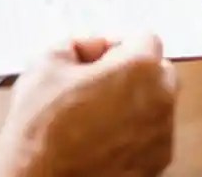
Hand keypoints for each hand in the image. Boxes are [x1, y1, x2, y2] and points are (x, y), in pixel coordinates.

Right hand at [0, 35, 177, 176]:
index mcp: (140, 70)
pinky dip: (131, 133)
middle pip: (159, 71)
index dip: (118, 42)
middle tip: (97, 80)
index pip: (145, 38)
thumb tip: (89, 47)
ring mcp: (160, 139)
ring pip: (156, 106)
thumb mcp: (45, 65)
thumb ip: (75, 45)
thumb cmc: (41, 130)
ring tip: (92, 113)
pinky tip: (98, 138)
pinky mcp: (154, 166)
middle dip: (132, 71)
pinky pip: (150, 137)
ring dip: (133, 103)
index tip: (100, 53)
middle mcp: (160, 103)